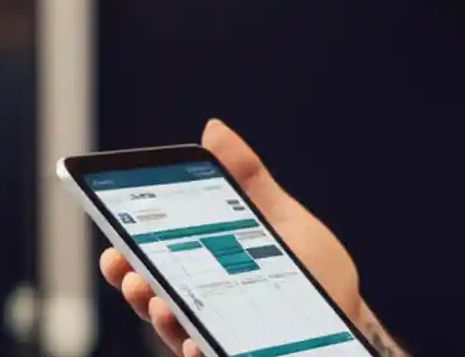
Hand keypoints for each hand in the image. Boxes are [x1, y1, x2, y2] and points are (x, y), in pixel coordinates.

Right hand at [99, 119, 360, 356]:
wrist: (350, 319)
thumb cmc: (314, 269)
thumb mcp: (282, 218)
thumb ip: (247, 180)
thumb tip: (214, 130)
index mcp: (207, 268)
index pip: (157, 261)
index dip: (128, 252)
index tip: (114, 240)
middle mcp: (204, 307)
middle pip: (156, 297)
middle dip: (136, 283)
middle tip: (127, 269)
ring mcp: (217, 336)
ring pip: (177, 331)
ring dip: (161, 316)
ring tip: (160, 300)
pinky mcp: (233, 353)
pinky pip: (210, 355)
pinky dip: (197, 349)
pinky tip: (196, 340)